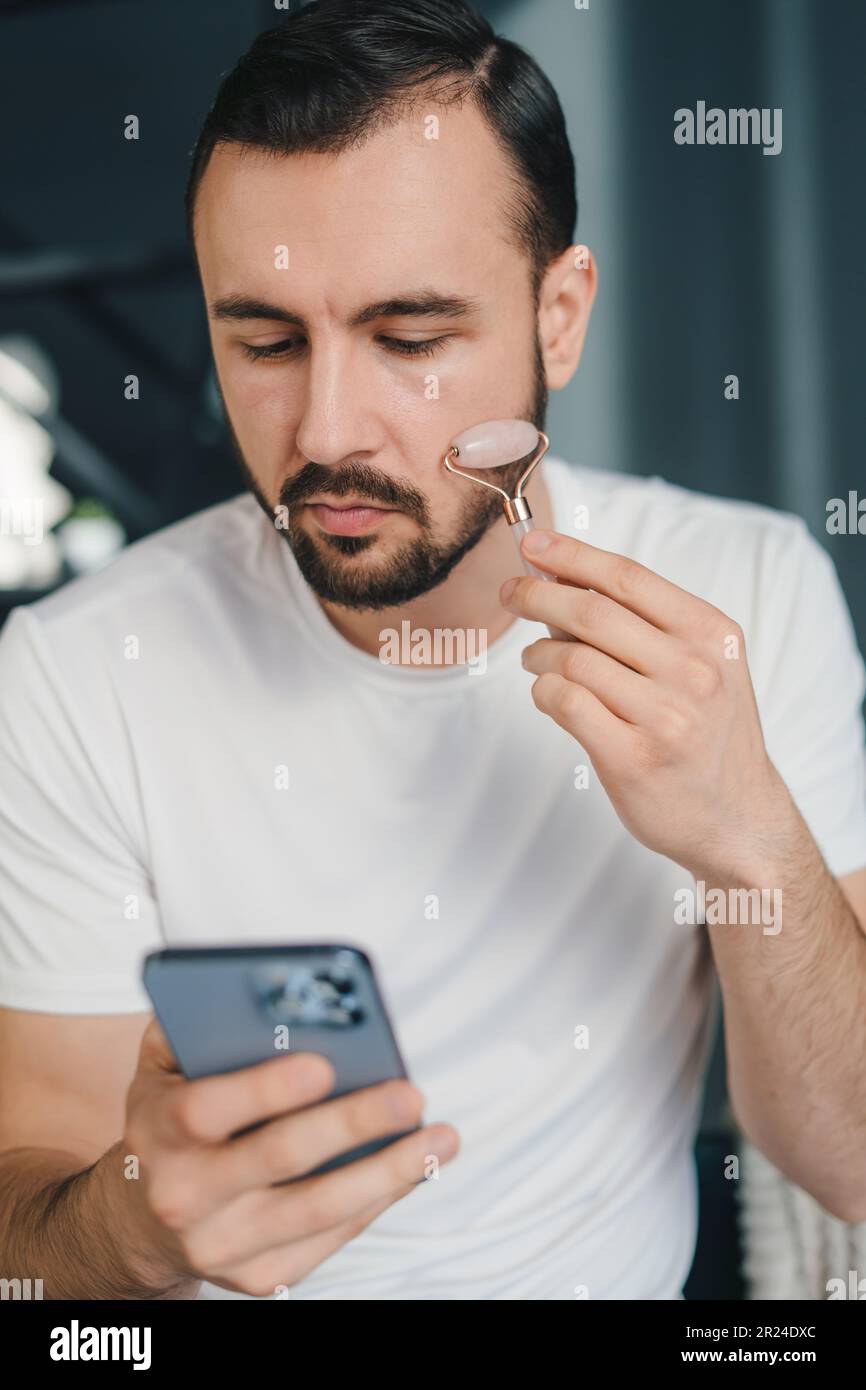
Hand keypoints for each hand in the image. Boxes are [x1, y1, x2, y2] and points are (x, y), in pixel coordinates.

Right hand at [119, 1020, 458, 1297]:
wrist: (141, 1219)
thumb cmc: (170, 1119)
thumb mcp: (162, 1068)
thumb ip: (198, 1025)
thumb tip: (270, 994)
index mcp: (163, 1132)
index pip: (209, 1109)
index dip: (266, 1089)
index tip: (325, 1065)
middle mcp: (187, 1195)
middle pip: (280, 1158)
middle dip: (353, 1124)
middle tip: (411, 1095)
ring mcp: (224, 1245)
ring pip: (319, 1209)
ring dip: (389, 1171)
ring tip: (442, 1137)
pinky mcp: (259, 1278)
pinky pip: (332, 1238)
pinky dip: (378, 1200)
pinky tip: (415, 1167)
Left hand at [503, 528, 792, 879]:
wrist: (739, 818)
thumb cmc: (710, 735)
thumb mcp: (705, 665)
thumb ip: (647, 626)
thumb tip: (562, 582)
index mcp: (710, 634)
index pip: (628, 579)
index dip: (572, 556)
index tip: (533, 545)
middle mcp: (693, 671)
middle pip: (591, 612)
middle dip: (538, 596)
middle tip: (513, 595)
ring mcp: (665, 717)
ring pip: (570, 659)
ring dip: (538, 655)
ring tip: (537, 661)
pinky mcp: (632, 757)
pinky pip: (563, 703)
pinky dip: (543, 692)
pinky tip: (550, 696)